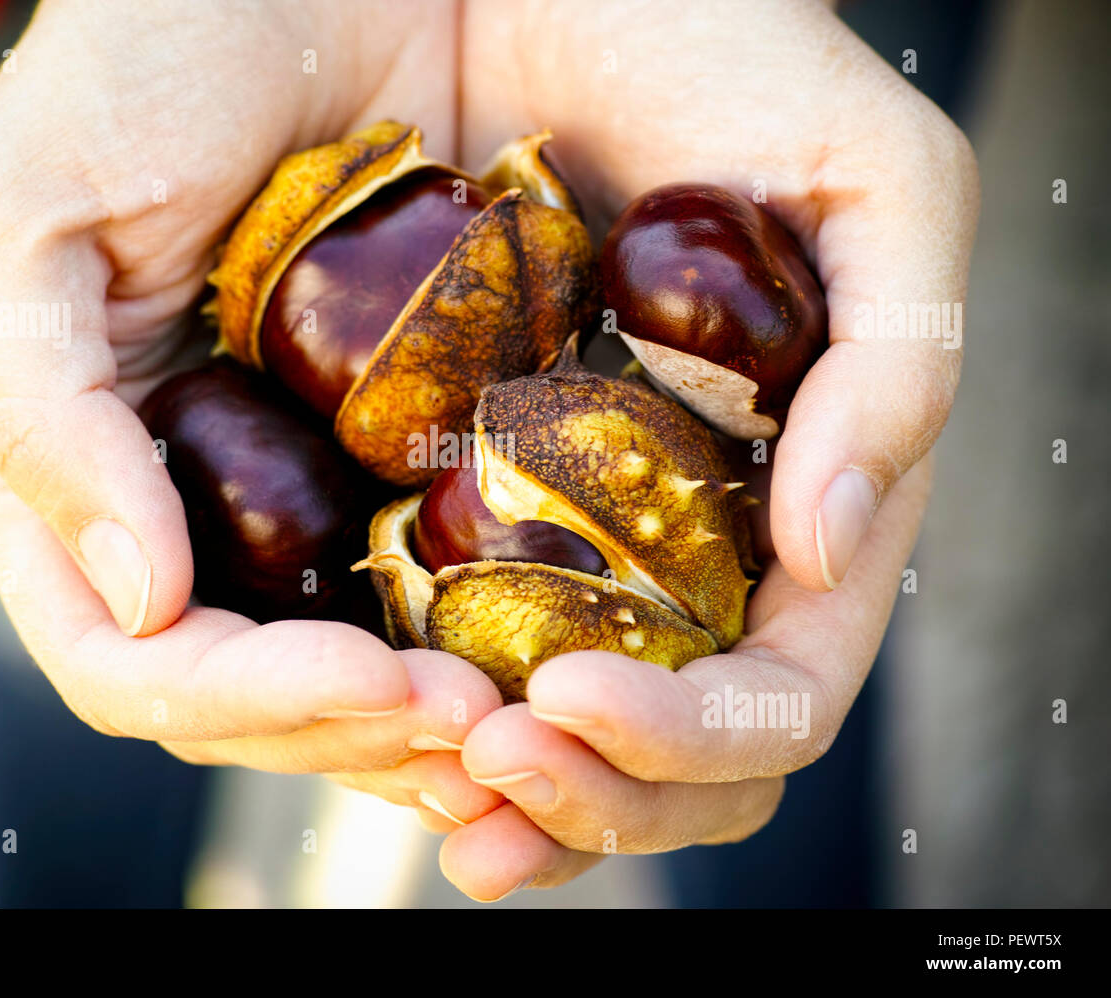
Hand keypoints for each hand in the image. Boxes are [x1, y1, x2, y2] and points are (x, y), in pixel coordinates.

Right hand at [0, 0, 505, 820]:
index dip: (245, 694)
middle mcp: (175, 510)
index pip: (134, 658)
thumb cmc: (142, 63)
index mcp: (72, 478)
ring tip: (523, 727)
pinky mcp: (378, 458)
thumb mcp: (30, 219)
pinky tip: (540, 663)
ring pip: (337, 670)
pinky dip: (471, 648)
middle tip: (482, 730)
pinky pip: (419, 592)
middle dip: (352, 727)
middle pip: (244, 694)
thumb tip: (136, 598)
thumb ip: (40, 415)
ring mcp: (282, 493)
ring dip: (423, 722)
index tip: (375, 682)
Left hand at [433, 0, 978, 897]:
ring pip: (568, 735)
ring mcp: (581, 535)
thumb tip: (832, 545)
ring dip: (511, 788)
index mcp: (794, 505)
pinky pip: (458, 646)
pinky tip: (381, 717)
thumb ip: (899, 360)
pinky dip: (426, 715)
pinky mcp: (471, 498)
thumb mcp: (873, 182)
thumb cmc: (726, 60)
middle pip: (673, 755)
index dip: (696, 734)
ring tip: (437, 770)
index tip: (576, 696)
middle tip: (495, 758)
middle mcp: (689, 547)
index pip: (777, 691)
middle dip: (597, 792)